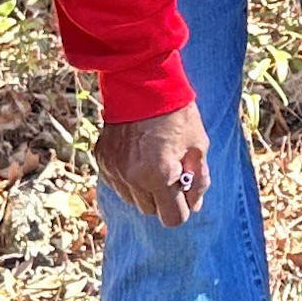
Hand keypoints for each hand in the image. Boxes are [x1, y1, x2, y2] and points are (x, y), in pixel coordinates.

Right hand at [96, 104, 208, 226]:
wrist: (140, 82)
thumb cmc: (175, 113)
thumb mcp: (198, 146)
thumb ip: (199, 181)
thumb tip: (193, 205)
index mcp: (159, 175)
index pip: (172, 218)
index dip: (182, 208)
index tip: (185, 191)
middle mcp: (132, 178)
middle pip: (151, 211)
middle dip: (164, 197)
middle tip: (171, 168)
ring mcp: (114, 169)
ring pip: (133, 200)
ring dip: (145, 189)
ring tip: (153, 160)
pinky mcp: (102, 160)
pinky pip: (118, 184)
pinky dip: (129, 178)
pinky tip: (138, 155)